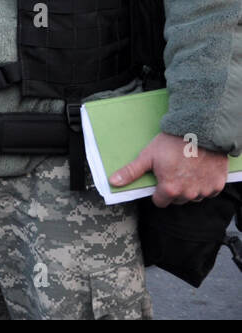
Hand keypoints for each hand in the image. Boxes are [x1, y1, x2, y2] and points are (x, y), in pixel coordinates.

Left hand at [109, 131, 228, 207]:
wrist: (200, 131)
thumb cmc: (172, 142)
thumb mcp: (147, 156)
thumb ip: (131, 172)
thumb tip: (113, 182)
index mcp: (169, 189)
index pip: (160, 202)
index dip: (158, 192)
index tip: (160, 179)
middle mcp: (188, 194)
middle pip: (177, 200)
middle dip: (173, 189)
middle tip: (173, 171)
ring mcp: (204, 190)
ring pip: (193, 197)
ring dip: (190, 188)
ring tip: (186, 169)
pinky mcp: (218, 184)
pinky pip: (209, 191)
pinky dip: (205, 184)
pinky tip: (200, 170)